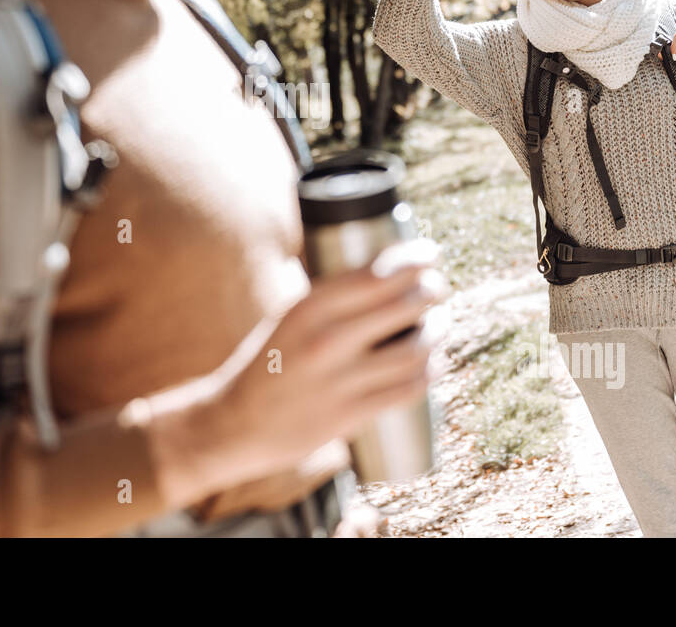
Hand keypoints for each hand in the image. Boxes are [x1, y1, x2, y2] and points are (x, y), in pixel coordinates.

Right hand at [198, 239, 447, 491]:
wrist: (235, 422)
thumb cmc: (267, 361)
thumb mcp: (289, 315)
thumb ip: (331, 295)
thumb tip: (383, 267)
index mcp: (310, 307)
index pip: (378, 274)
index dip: (415, 259)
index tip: (431, 253)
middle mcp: (327, 339)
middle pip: (404, 306)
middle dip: (432, 291)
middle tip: (438, 288)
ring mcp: (340, 380)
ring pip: (414, 350)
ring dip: (438, 332)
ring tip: (440, 324)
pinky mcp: (349, 415)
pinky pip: (407, 389)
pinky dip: (429, 373)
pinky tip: (434, 364)